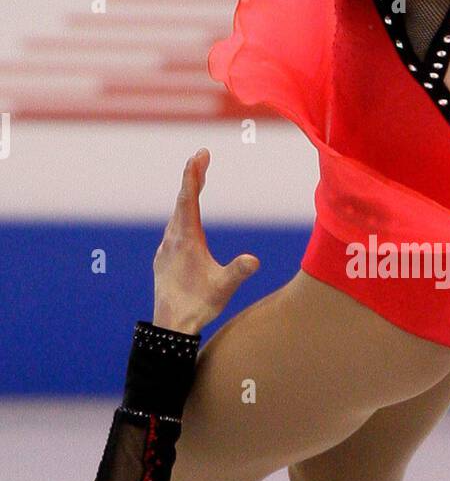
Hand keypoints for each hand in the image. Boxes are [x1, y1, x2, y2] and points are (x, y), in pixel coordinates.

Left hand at [152, 149, 259, 334]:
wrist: (169, 326)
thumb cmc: (198, 305)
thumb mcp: (223, 288)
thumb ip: (238, 272)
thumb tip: (254, 260)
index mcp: (186, 239)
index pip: (189, 199)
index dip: (194, 174)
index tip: (199, 154)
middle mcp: (172, 239)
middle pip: (182, 202)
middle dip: (193, 178)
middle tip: (201, 157)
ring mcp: (165, 249)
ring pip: (176, 215)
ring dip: (187, 196)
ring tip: (197, 181)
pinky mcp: (163, 259)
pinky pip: (173, 229)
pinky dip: (182, 215)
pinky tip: (186, 220)